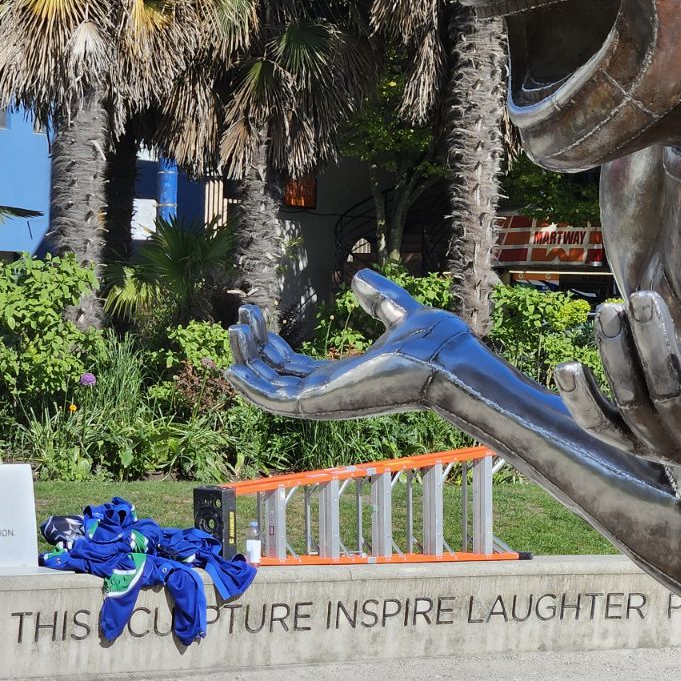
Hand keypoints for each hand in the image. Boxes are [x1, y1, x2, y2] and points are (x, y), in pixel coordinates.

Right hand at [226, 270, 472, 418]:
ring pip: (270, 388)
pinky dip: (252, 387)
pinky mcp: (324, 402)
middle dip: (253, 351)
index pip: (295, 368)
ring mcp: (326, 400)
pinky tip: (233, 366)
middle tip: (238, 319)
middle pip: (277, 378)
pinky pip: (276, 401)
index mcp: (345, 376)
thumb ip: (379, 298)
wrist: (449, 357)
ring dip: (246, 363)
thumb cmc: (435, 344)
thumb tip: (358, 278)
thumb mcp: (400, 312)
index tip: (255, 316)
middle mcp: (331, 392)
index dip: (270, 345)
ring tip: (231, 331)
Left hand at [555, 290, 680, 479]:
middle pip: (671, 401)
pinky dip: (581, 404)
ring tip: (607, 309)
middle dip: (653, 347)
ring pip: (634, 408)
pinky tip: (562, 368)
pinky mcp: (644, 448)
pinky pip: (605, 430)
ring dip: (615, 360)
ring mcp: (670, 452)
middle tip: (641, 295)